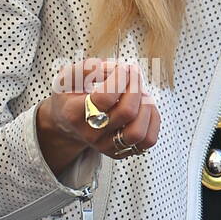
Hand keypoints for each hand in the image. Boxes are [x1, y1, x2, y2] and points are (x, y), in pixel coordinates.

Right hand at [46, 57, 160, 157]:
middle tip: (133, 74)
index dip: (120, 78)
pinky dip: (153, 120)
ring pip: (139, 132)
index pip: (105, 97)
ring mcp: (106, 145)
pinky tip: (144, 106)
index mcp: (75, 113)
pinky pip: (148, 141)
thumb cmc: (71, 96)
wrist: (67, 122)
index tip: (122, 68)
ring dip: (146, 106)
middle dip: (136, 87)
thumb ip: (88, 67)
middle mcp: (91, 134)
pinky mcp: (120, 151)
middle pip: (127, 112)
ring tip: (140, 93)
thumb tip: (113, 69)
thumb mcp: (68, 76)